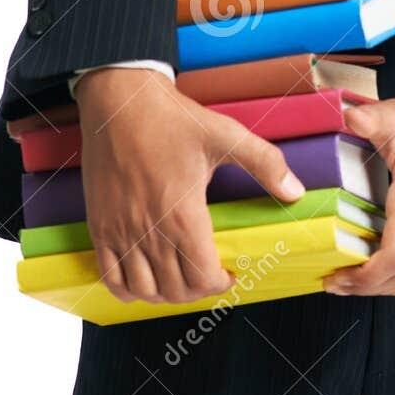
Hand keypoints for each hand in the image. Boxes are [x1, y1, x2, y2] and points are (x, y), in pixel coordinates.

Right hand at [72, 67, 303, 304]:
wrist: (121, 101)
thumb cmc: (173, 119)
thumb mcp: (226, 135)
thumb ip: (265, 164)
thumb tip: (295, 192)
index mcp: (182, 213)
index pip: (202, 277)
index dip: (221, 283)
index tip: (230, 273)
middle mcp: (149, 229)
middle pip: (175, 290)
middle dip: (198, 290)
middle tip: (209, 274)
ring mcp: (120, 231)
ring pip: (144, 290)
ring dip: (165, 294)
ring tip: (179, 277)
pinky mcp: (99, 226)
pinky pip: (110, 277)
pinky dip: (129, 289)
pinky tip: (145, 277)